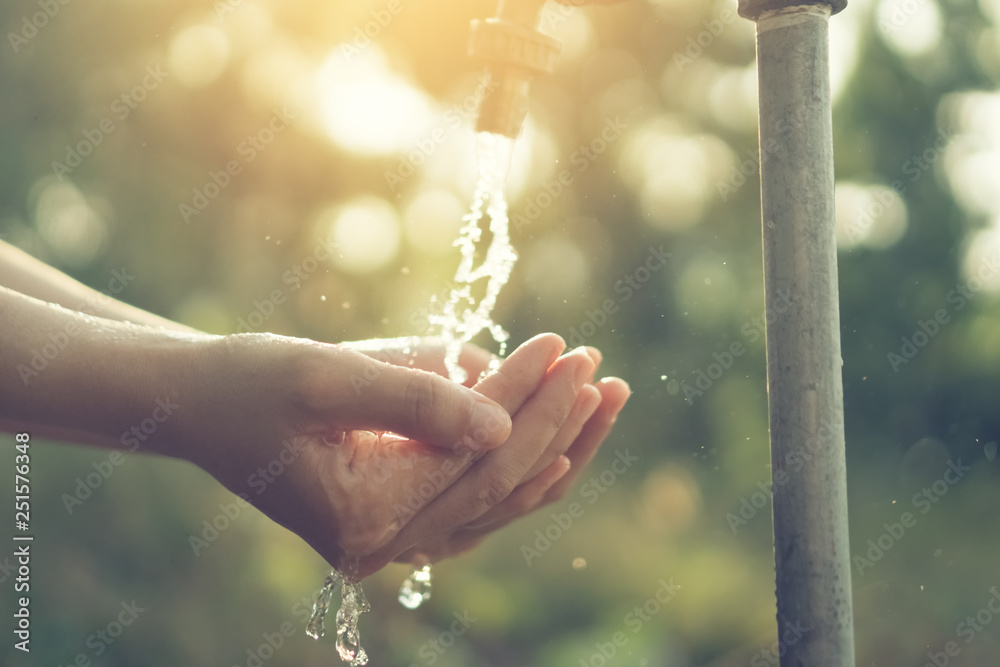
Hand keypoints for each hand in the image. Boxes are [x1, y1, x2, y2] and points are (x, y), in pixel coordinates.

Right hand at [166, 332, 598, 577]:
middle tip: (602, 372)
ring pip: (497, 501)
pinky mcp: (394, 520)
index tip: (566, 349)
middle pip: (496, 486)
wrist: (200, 405)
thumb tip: (504, 422)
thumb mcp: (325, 378)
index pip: (472, 458)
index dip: (524, 400)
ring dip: (555, 448)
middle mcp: (381, 546)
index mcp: (361, 518)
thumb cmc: (250, 381)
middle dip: (555, 424)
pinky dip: (520, 469)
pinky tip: (563, 440)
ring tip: (604, 399)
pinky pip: (477, 503)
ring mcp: (390, 540)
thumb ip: (416, 400)